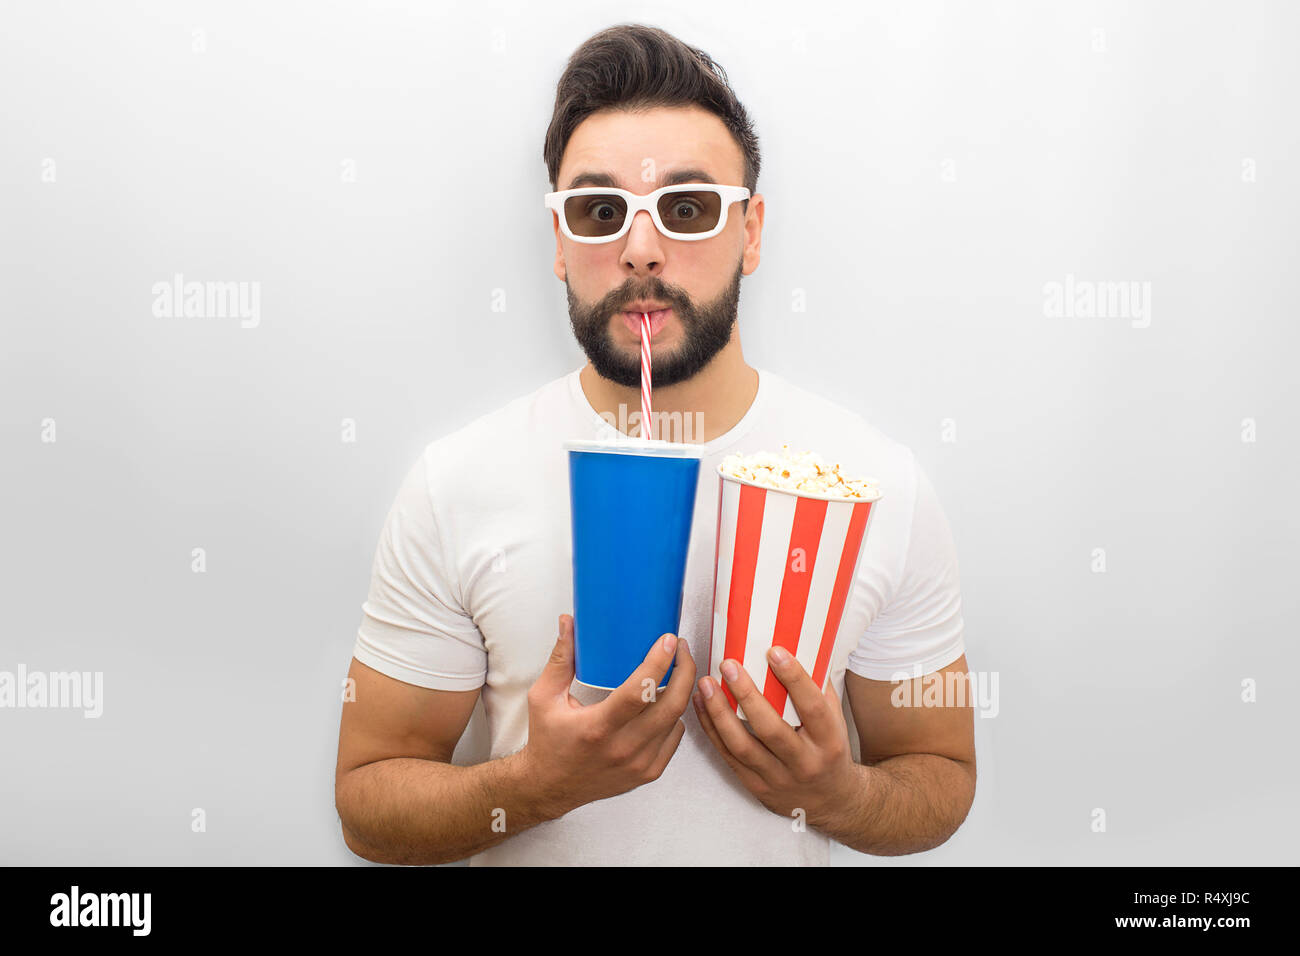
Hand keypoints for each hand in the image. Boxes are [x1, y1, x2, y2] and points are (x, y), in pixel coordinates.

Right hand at [520, 613, 695, 816]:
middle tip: (679, 649)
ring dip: (681, 691)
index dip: (659, 662)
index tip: (667, 640)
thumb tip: (569, 622)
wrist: (549, 787)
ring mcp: (639, 764)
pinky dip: (674, 717)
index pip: (641, 692)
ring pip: (676, 720)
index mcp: (598, 727)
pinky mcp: (647, 773)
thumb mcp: (544, 697)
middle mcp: (623, 748)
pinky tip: (666, 701)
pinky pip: (674, 738)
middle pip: (671, 705)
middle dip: (685, 671)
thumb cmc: (547, 741)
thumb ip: (560, 659)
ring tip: (676, 669)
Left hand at [692, 647, 857, 823]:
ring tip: (706, 684)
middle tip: (728, 665)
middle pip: (771, 729)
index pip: (812, 708)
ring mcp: (777, 778)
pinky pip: (728, 756)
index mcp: (829, 742)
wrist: (830, 800)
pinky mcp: (755, 786)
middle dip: (747, 695)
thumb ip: (818, 688)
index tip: (774, 651)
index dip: (794, 678)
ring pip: (742, 746)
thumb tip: (799, 645)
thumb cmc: (829, 749)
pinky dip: (711, 729)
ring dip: (719, 713)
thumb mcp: (835, 720)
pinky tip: (702, 705)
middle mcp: (804, 763)